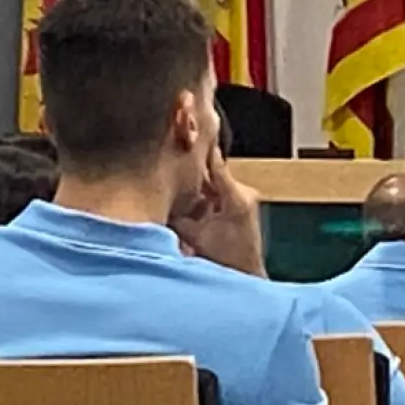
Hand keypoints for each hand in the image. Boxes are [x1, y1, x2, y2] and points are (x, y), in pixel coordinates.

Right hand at [169, 149, 265, 275]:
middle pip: (213, 173)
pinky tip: (192, 197)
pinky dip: (205, 194)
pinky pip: (220, 194)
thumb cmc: (226, 259)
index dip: (200, 148)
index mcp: (236, 196)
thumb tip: (158, 198)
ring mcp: (246, 200)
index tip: (187, 130)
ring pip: (215, 184)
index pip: (215, 164)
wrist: (246, 274)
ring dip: (198, 183)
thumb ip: (177, 215)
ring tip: (178, 174)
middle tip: (174, 153)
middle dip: (193, 167)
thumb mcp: (195, 236)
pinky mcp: (243, 208)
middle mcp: (244, 193)